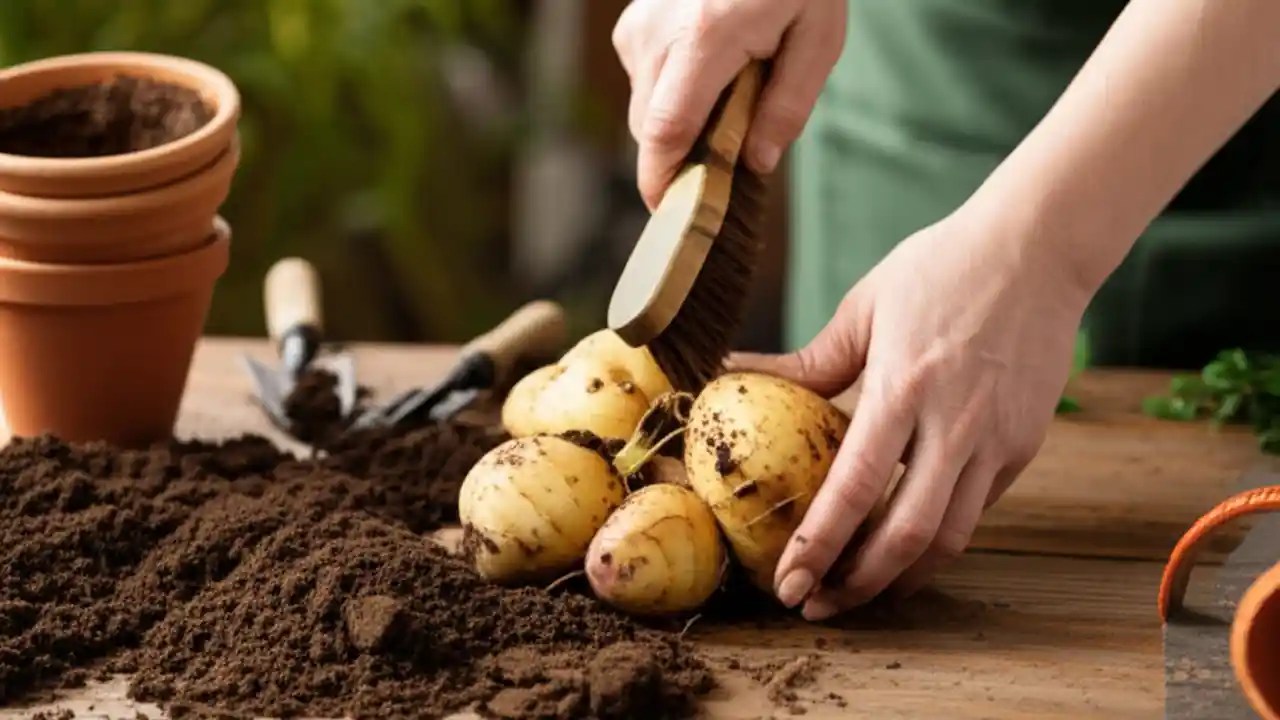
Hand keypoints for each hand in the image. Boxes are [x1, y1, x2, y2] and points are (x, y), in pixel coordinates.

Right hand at [612, 0, 845, 208]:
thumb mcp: (818, 37)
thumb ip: (789, 105)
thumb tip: (757, 166)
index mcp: (704, 38)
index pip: (665, 131)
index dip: (661, 182)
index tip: (671, 219)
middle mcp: (656, 34)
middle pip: (651, 130)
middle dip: (682, 159)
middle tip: (727, 163)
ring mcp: (637, 26)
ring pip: (644, 110)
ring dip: (679, 125)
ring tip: (728, 101)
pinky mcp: (631, 25)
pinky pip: (643, 83)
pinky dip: (672, 96)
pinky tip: (710, 76)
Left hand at [731, 204, 1091, 620]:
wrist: (1039, 248)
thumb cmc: (943, 267)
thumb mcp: (866, 306)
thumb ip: (808, 361)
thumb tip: (736, 373)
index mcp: (903, 387)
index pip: (853, 487)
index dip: (819, 545)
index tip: (787, 581)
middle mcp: (954, 424)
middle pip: (907, 537)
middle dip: (856, 584)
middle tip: (815, 605)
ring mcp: (995, 440)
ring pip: (949, 538)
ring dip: (899, 578)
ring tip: (857, 591)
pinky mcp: (1022, 445)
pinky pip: (976, 510)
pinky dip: (937, 537)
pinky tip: (903, 543)